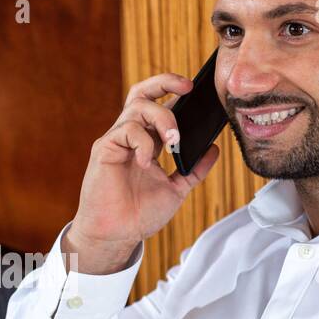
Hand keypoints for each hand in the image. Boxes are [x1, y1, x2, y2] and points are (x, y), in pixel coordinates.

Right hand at [64, 74, 222, 273]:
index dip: (173, 89)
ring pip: (137, 106)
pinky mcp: (105, 150)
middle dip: (165, 82)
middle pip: (142, 93)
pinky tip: (148, 162)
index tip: (195, 89)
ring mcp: (116, 141)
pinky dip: (143, 142)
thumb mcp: (177, 189)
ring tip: (173, 141)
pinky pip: (126, 130)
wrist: (117, 235)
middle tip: (188, 88)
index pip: (157, 103)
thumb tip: (214, 148)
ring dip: (162, 118)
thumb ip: (194, 169)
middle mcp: (130, 136)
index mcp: (146, 141)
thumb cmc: (139, 214)